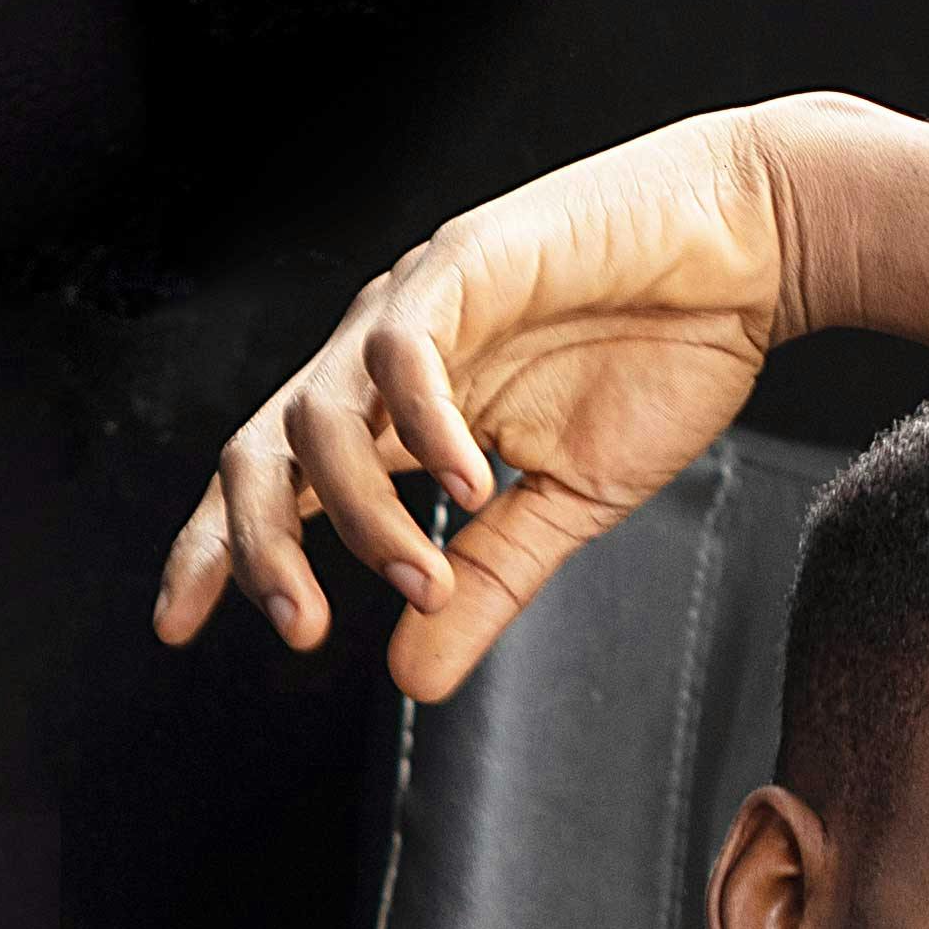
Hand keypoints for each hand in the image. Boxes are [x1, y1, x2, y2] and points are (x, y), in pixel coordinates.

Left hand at [157, 103, 806, 700]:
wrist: (754, 248)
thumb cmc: (664, 355)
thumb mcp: (567, 505)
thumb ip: (486, 584)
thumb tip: (408, 679)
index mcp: (396, 415)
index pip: (273, 486)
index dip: (215, 550)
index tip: (175, 628)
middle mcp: (382, 357)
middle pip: (260, 452)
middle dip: (253, 546)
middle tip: (294, 628)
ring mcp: (417, 303)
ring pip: (320, 414)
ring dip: (361, 514)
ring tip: (419, 576)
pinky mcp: (467, 259)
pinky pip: (405, 353)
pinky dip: (425, 427)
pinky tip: (472, 482)